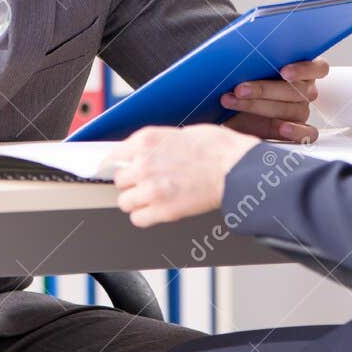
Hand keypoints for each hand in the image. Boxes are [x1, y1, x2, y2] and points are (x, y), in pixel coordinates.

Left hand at [112, 124, 258, 226]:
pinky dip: (145, 217)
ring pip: (124, 202)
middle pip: (119, 180)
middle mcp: (144, 164)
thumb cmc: (217, 148)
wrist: (236, 168)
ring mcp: (152, 189)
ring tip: (151, 198)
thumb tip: (144, 152)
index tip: (124, 169)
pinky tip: (156, 210)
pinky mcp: (163, 211)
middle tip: (146, 183)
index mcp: (146, 141)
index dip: (122, 164)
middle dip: (132, 182)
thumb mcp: (179, 132)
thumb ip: (156, 143)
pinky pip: (138, 219)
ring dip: (136, 201)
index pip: (115, 155)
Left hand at [220, 59, 328, 142]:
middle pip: (298, 90)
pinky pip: (308, 134)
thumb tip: (239, 53)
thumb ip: (253, 60)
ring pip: (293, 109)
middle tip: (239, 89)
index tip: (282, 71)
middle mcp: (305, 90)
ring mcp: (302, 110)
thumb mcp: (246, 67)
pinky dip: (296, 131)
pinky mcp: (298, 131)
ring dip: (260, 106)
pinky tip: (280, 129)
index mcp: (302, 70)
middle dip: (264, 89)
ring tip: (233, 102)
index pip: (318, 68)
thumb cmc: (241, 81)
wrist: (228, 107)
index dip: (303, 69)